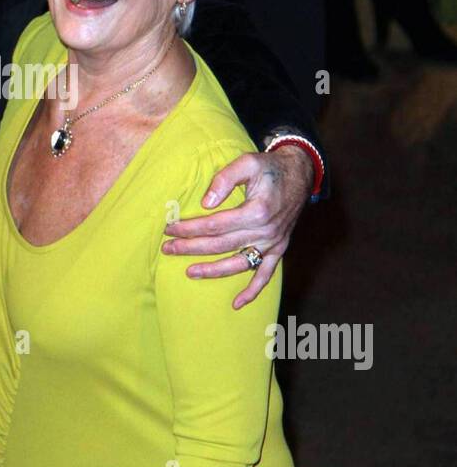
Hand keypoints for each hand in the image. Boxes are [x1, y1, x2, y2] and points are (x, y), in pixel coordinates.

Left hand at [161, 145, 312, 307]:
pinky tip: (236, 304)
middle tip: (167, 249)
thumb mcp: (247, 162)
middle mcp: (265, 232)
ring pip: (238, 264)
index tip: (169, 229)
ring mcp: (273, 243)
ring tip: (189, 272)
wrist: (299, 174)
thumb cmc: (269, 167)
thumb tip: (205, 204)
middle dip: (191, 248)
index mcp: (256, 211)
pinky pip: (266, 275)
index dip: (189, 228)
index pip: (214, 225)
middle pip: (221, 245)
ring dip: (213, 271)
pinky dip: (253, 291)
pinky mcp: (279, 249)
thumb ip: (225, 180)